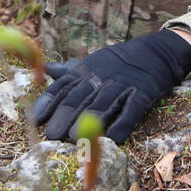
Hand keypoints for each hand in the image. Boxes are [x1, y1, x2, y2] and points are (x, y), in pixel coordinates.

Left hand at [33, 31, 190, 143]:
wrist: (153, 53)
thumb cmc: (116, 63)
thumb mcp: (91, 64)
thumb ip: (68, 73)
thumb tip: (44, 69)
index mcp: (86, 71)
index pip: (63, 87)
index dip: (50, 102)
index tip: (36, 119)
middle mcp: (101, 77)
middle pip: (80, 97)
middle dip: (65, 115)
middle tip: (53, 135)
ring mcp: (122, 85)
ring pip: (103, 103)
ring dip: (90, 120)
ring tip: (75, 138)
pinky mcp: (142, 93)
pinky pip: (132, 109)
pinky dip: (123, 123)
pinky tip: (114, 138)